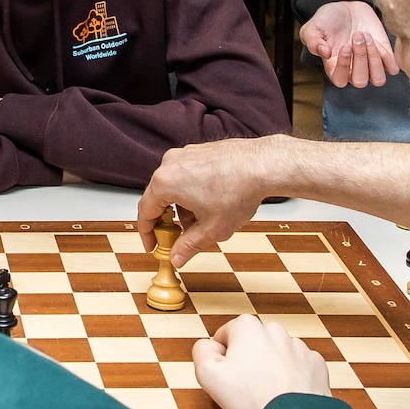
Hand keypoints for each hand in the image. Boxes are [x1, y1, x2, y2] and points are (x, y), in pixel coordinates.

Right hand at [137, 137, 280, 265]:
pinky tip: (209, 204)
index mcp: (165, 182)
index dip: (147, 233)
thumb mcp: (211, 229)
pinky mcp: (198, 151)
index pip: (145, 211)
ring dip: (181, 207)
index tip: (152, 245)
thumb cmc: (239, 191)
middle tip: (175, 237)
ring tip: (200, 223)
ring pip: (173, 186)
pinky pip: (186, 175)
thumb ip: (188, 246)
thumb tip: (176, 257)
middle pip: (158, 198)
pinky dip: (191, 192)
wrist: (264, 165)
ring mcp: (185, 155)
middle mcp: (170, 164)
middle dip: (167, 221)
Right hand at [192, 313, 330, 408]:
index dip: (222, 357)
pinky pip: (296, 366)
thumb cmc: (253, 399)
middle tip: (245, 385)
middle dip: (247, 360)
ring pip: (275, 354)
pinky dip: (290, 377)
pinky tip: (284, 392)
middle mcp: (275, 331)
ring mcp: (298, 347)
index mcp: (248, 327)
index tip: (228, 375)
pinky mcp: (314, 364)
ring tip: (265, 392)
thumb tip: (209, 345)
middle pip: (252, 343)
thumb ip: (201, 350)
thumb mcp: (207, 373)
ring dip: (270, 368)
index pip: (225, 335)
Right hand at [301, 0, 398, 88]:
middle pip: (360, 81)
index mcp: (334, 68)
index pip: (340, 80)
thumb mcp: (312, 28)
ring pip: (378, 79)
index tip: (345, 45)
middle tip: (357, 36)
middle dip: (360, 58)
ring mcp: (370, 66)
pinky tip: (375, 40)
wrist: (346, 7)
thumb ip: (312, 41)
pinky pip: (392, 68)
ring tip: (366, 37)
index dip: (344, 66)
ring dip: (374, 58)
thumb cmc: (326, 20)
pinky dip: (386, 55)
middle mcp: (352, 71)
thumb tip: (324, 53)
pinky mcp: (385, 56)